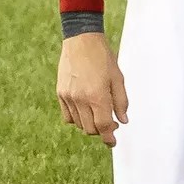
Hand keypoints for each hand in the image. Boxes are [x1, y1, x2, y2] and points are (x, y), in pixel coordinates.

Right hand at [57, 32, 127, 146]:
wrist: (81, 40)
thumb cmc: (103, 57)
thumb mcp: (118, 78)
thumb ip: (121, 102)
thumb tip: (122, 120)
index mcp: (98, 96)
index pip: (103, 127)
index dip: (109, 138)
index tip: (113, 143)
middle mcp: (81, 99)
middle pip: (90, 129)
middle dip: (101, 131)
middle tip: (110, 123)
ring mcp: (69, 97)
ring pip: (79, 124)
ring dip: (89, 125)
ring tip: (97, 114)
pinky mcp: (61, 93)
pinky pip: (67, 116)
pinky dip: (77, 119)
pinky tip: (84, 110)